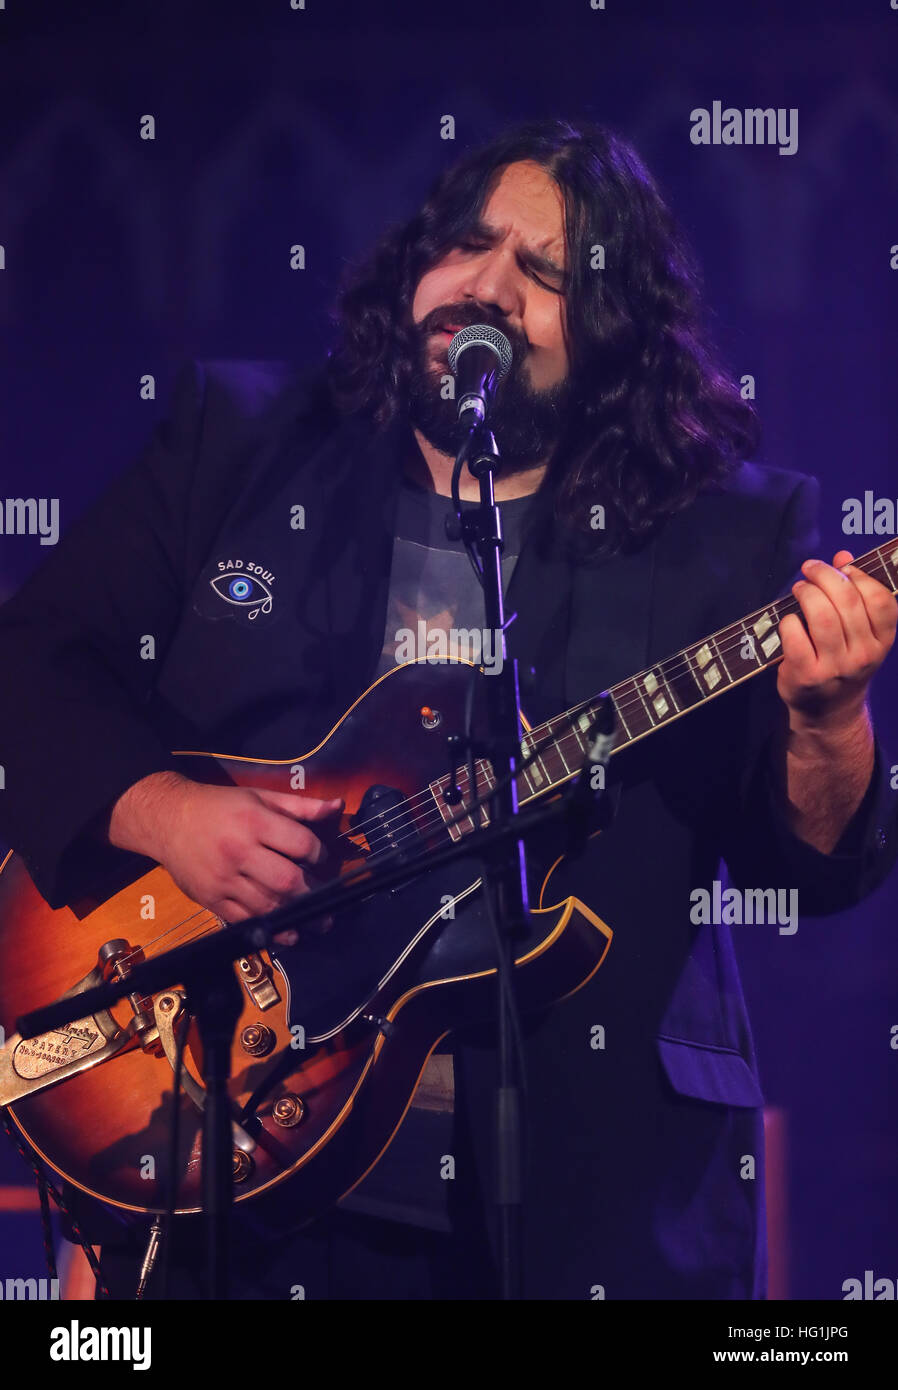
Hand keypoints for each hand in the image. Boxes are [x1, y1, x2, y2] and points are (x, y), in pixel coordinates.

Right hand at [108, 772, 342, 932]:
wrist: (167, 820)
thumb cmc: (219, 806)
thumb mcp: (260, 796)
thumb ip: (301, 805)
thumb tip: (338, 806)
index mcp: (254, 821)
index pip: (300, 844)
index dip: (318, 853)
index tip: (320, 858)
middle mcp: (239, 851)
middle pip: (286, 880)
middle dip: (312, 891)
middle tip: (326, 897)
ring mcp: (223, 879)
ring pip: (268, 904)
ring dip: (296, 915)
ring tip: (318, 921)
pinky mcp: (211, 899)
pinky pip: (244, 920)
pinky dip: (269, 929)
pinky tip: (287, 932)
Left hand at [777, 550, 896, 732]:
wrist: (828, 711)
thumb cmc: (843, 662)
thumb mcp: (859, 633)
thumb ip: (854, 594)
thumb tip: (843, 555)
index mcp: (882, 640)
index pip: (881, 600)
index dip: (860, 576)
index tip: (843, 567)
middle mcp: (863, 654)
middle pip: (848, 601)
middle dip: (825, 575)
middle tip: (810, 569)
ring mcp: (835, 667)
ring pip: (822, 616)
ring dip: (807, 593)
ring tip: (799, 589)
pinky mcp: (806, 675)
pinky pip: (796, 637)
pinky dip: (789, 621)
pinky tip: (789, 620)